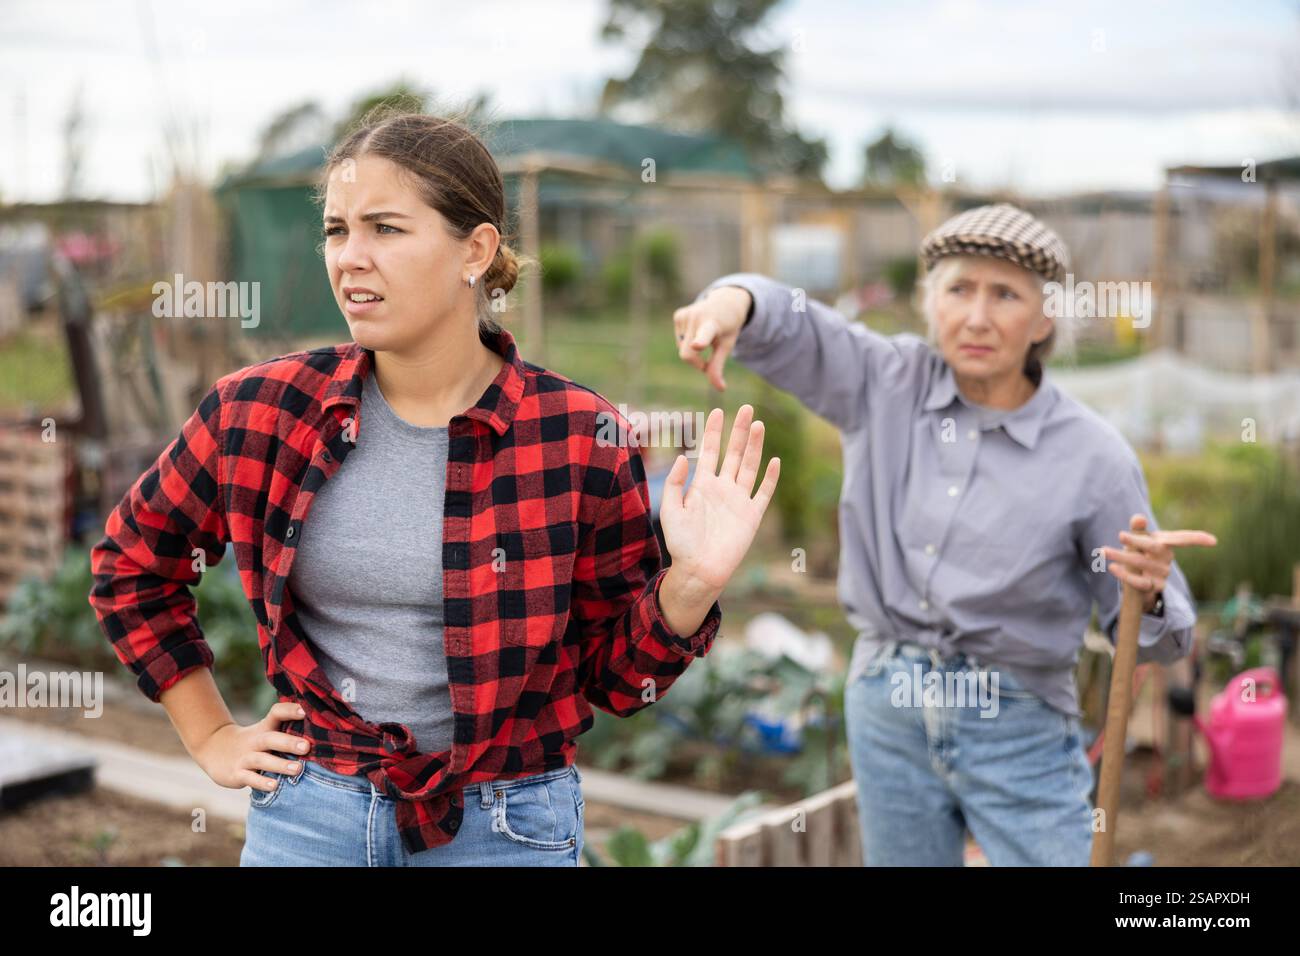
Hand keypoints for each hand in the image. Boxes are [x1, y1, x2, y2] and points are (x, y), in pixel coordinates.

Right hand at [192, 701, 311, 793]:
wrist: (214, 749)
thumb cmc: (253, 742)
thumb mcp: (265, 732)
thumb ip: (287, 730)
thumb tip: (323, 729)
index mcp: (264, 728)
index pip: (276, 713)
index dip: (289, 710)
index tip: (305, 711)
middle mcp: (255, 741)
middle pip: (270, 738)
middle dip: (288, 742)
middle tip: (307, 746)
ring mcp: (244, 757)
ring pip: (262, 759)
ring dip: (280, 764)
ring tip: (297, 769)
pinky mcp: (236, 774)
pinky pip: (249, 778)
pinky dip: (261, 782)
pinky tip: (275, 786)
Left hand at [657, 405, 779, 632]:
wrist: (699, 570)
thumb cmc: (681, 543)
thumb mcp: (670, 510)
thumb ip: (675, 483)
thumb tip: (684, 456)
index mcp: (703, 485)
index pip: (711, 451)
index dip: (715, 432)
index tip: (718, 411)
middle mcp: (723, 489)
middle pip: (734, 453)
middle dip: (739, 431)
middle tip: (746, 408)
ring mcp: (739, 501)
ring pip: (749, 466)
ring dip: (754, 446)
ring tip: (758, 425)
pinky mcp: (752, 515)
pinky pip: (764, 492)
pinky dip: (770, 477)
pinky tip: (774, 460)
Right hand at [673, 286, 751, 389]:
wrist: (725, 302)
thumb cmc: (727, 327)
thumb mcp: (726, 346)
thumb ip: (718, 367)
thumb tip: (720, 389)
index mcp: (713, 324)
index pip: (705, 335)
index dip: (700, 341)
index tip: (697, 345)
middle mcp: (697, 317)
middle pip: (687, 354)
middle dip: (697, 363)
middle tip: (709, 360)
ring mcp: (685, 315)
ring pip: (682, 348)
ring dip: (692, 352)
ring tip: (705, 338)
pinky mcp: (678, 315)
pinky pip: (679, 340)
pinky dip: (687, 342)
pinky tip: (697, 330)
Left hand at [1102, 514, 1216, 612]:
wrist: (1137, 580)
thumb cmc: (1139, 553)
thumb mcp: (1138, 539)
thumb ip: (1138, 529)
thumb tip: (1139, 518)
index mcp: (1166, 543)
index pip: (1184, 539)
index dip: (1198, 539)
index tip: (1214, 541)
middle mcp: (1167, 559)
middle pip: (1154, 548)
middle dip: (1137, 540)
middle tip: (1120, 534)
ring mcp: (1163, 574)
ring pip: (1142, 564)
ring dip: (1122, 556)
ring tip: (1103, 551)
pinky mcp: (1154, 588)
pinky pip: (1140, 582)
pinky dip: (1124, 575)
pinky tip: (1112, 567)